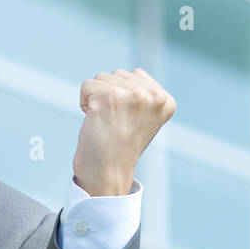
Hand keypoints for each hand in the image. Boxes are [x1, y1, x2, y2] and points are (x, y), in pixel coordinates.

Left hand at [72, 67, 175, 195]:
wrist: (108, 173)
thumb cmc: (119, 147)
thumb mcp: (142, 118)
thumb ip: (142, 94)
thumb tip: (127, 75)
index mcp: (165, 100)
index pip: (134, 76)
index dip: (122, 97)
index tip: (126, 122)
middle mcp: (153, 96)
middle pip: (116, 74)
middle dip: (108, 96)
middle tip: (114, 124)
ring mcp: (133, 95)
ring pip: (100, 78)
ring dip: (96, 100)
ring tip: (105, 123)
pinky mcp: (110, 97)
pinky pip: (86, 86)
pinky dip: (84, 103)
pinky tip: (95, 122)